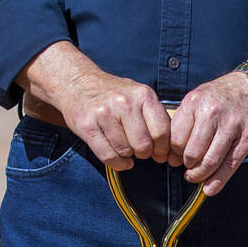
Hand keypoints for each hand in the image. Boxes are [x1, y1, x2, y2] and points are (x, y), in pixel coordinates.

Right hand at [18, 42, 169, 169]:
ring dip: (127, 155)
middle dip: (144, 153)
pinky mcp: (86, 124)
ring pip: (125, 152)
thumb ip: (156, 119)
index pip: (162, 133)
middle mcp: (123, 102)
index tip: (159, 153)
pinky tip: (119, 158)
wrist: (77, 83)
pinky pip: (108, 156)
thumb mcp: (139, 98)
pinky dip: (116, 163)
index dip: (162, 149)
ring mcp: (103, 112)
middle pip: (144, 146)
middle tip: (139, 150)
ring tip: (124, 145)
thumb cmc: (114, 97)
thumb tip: (170, 153)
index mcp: (143, 94)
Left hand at [168, 72, 247, 194]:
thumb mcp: (201, 97)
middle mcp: (212, 113)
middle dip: (188, 167)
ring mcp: (231, 125)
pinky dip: (217, 181)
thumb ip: (187, 120)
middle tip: (188, 170)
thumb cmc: (225, 95)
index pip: (176, 138)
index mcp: (195, 102)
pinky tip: (209, 189)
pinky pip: (230, 165)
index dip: (175, 154)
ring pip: (209, 161)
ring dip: (200, 175)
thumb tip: (174, 153)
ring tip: (196, 178)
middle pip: (192, 153)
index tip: (177, 159)